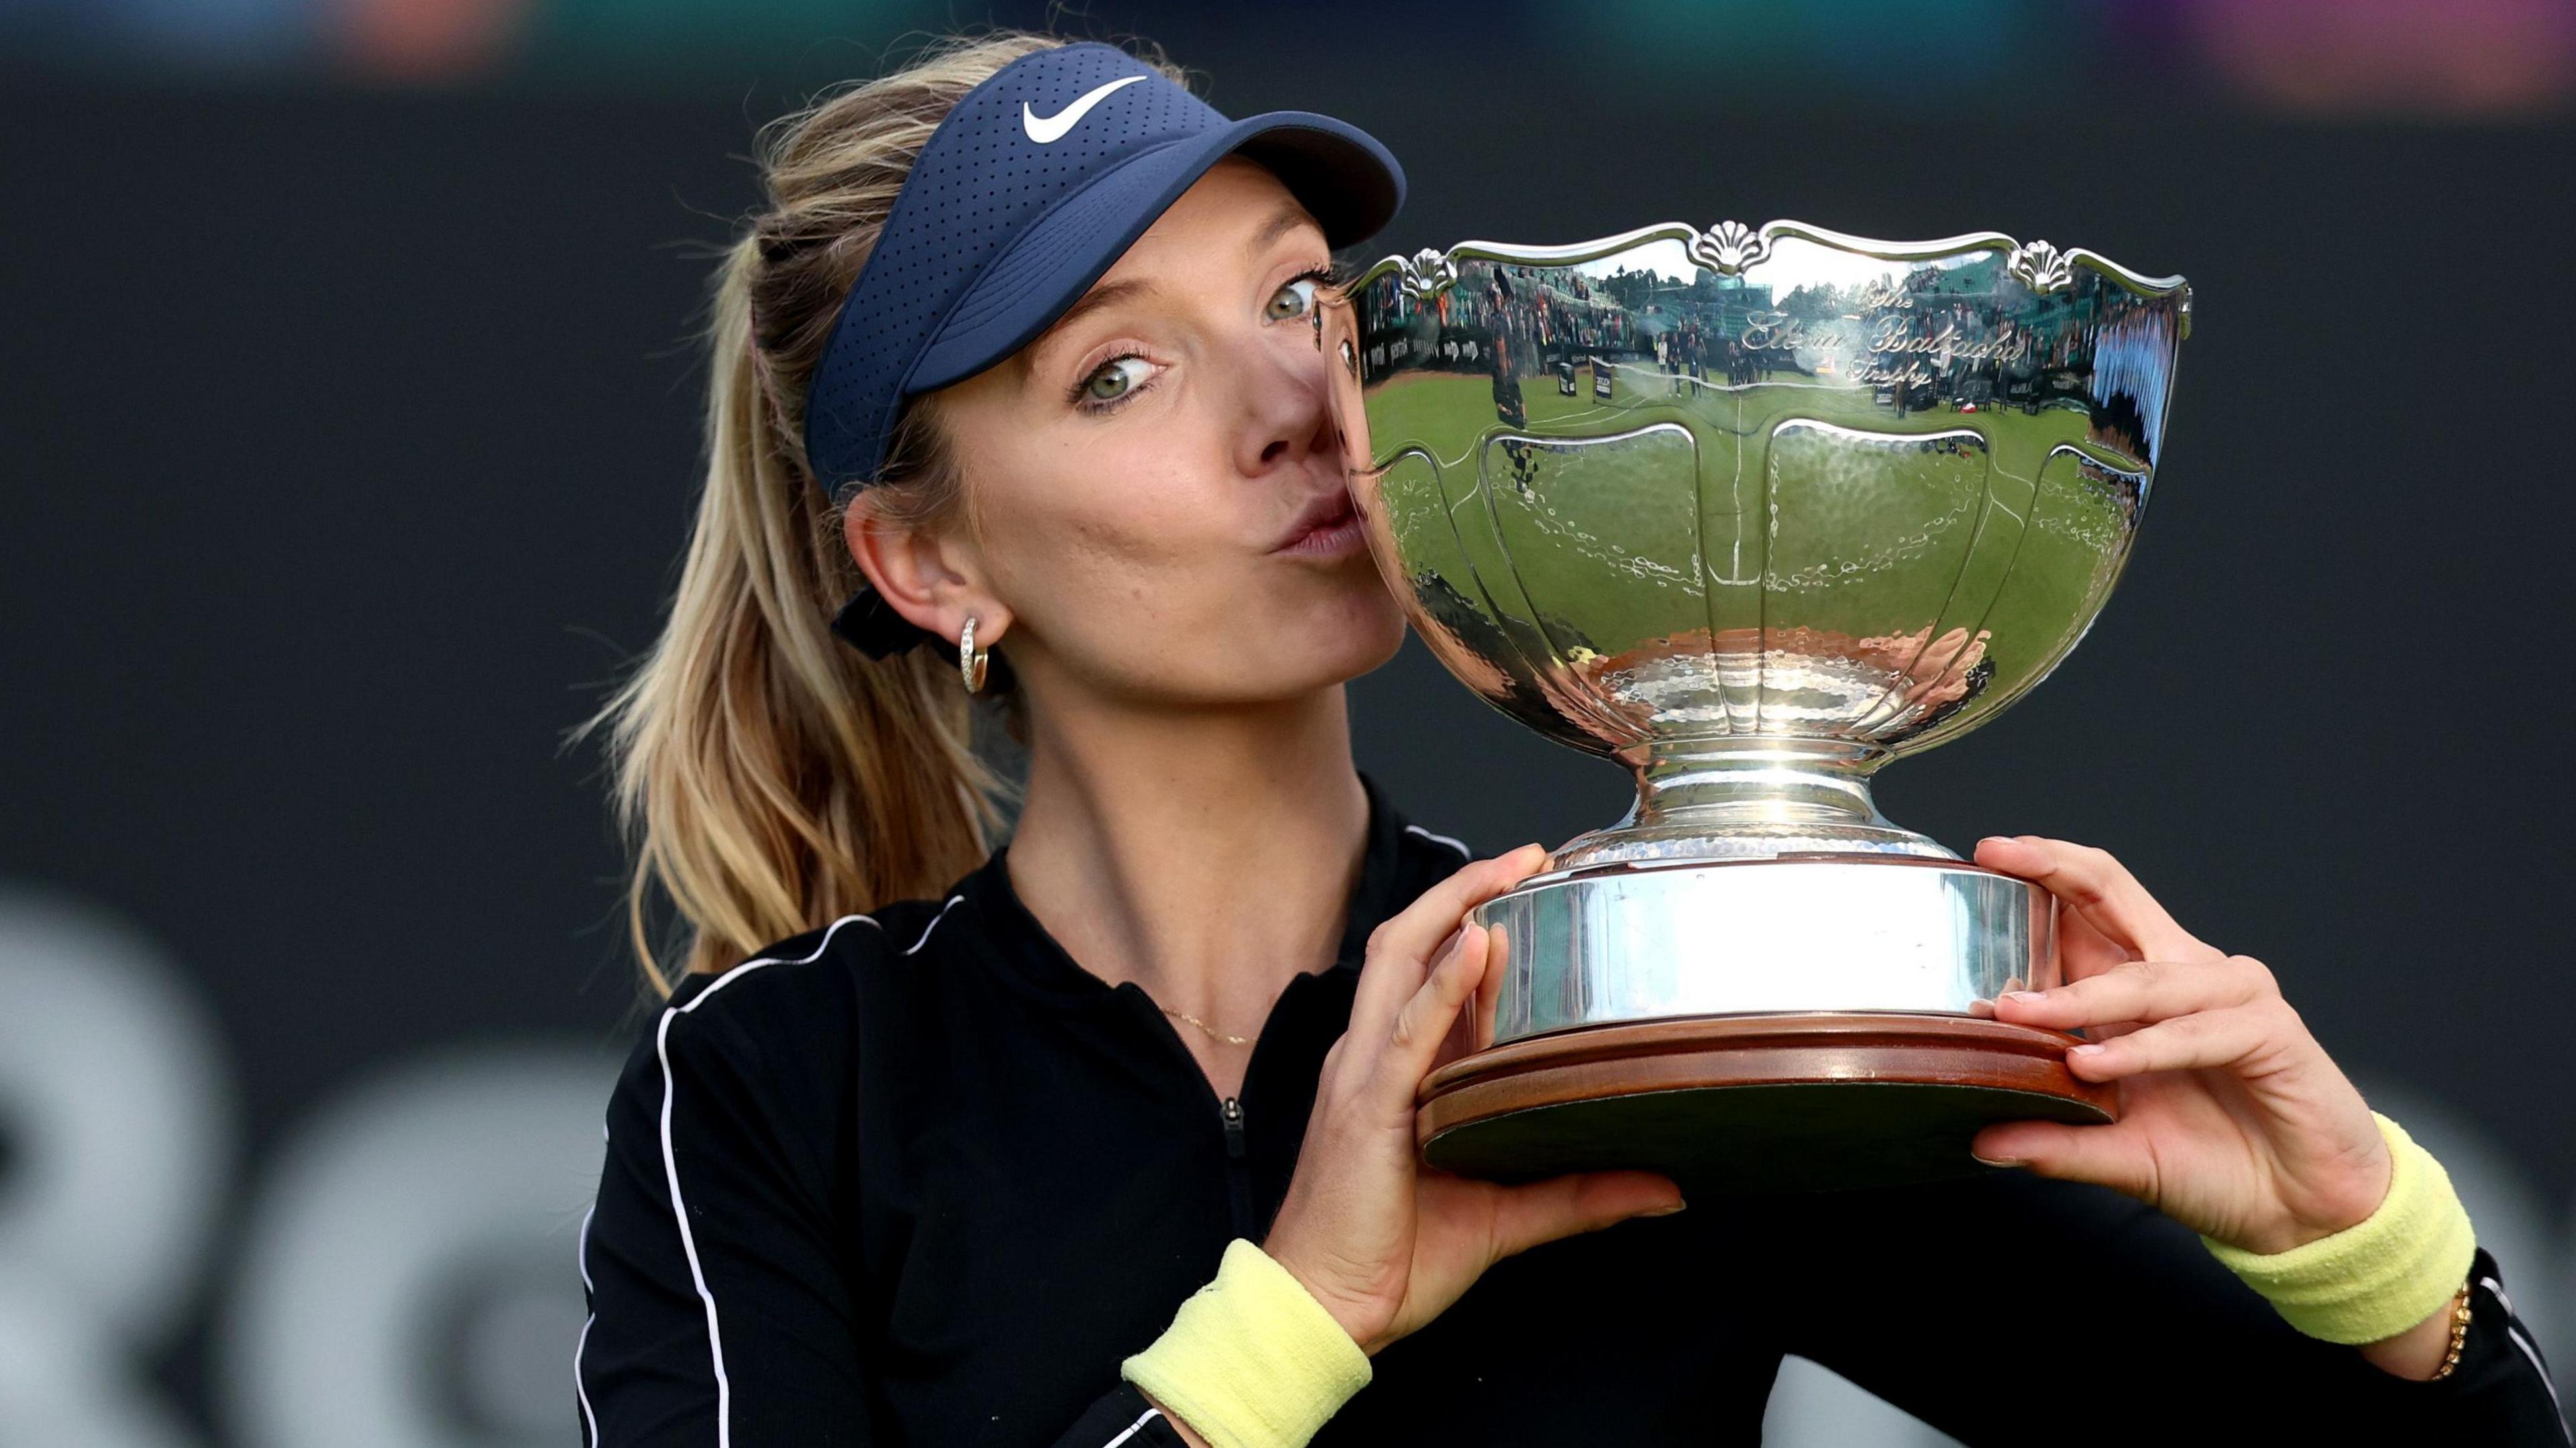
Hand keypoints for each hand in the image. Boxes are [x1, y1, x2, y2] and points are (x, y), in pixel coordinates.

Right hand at [1262, 843, 1683, 1353]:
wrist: (1327, 1310)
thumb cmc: (1391, 1257)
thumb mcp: (1507, 1216)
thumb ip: (1581, 1193)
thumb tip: (1664, 1187)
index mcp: (1396, 1073)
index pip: (1430, 976)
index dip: (1473, 923)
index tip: (1529, 890)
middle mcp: (1374, 1059)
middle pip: (1407, 944)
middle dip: (1462, 891)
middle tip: (1524, 857)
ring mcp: (1366, 1077)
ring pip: (1400, 964)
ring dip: (1452, 910)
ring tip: (1504, 875)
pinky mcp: (1367, 1109)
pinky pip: (1404, 1032)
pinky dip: (1441, 985)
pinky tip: (1476, 949)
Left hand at [1971, 836, 2392, 1256]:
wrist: (2305, 1211)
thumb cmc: (2220, 1164)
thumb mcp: (2119, 1154)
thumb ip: (2054, 1142)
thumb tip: (1983, 1143)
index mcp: (2141, 987)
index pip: (2086, 908)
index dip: (2041, 874)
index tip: (1985, 857)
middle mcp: (2183, 975)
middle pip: (2115, 894)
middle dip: (2054, 870)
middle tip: (1998, 858)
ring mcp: (2229, 996)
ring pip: (2143, 978)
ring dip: (2076, 997)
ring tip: (2016, 1014)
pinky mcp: (2270, 1031)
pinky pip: (2193, 1031)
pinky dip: (2141, 1048)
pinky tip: (2096, 1064)